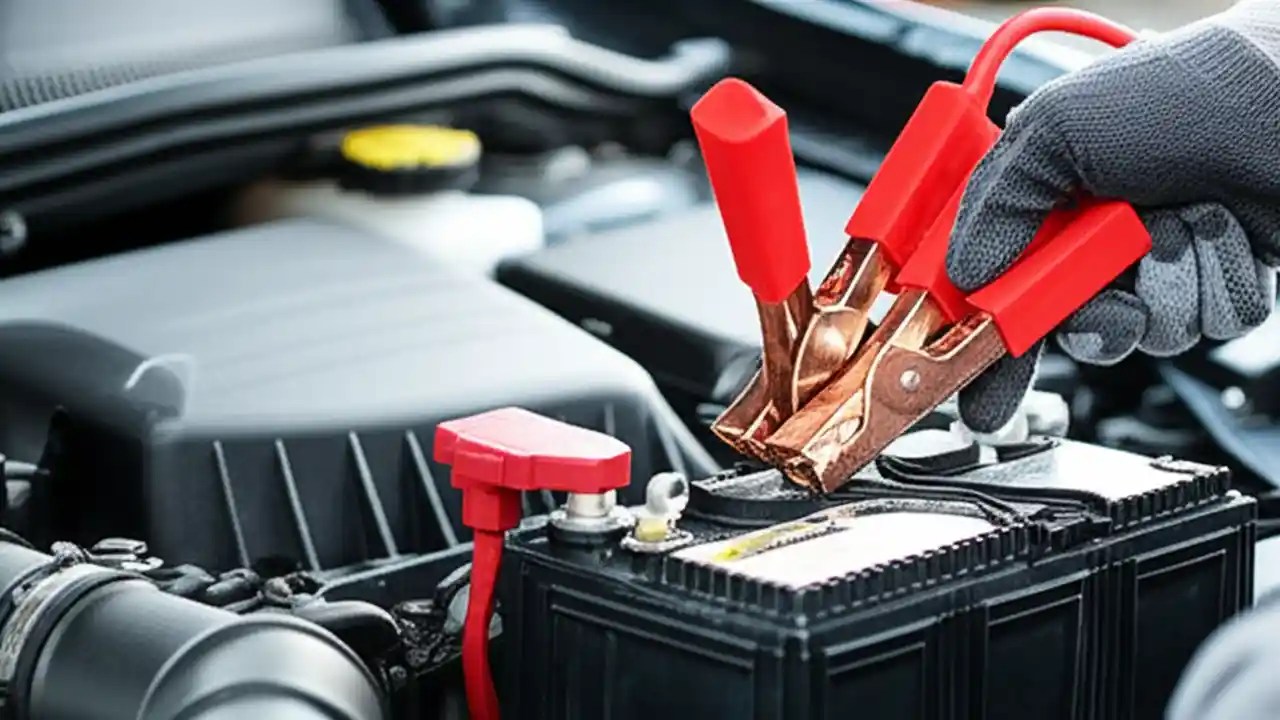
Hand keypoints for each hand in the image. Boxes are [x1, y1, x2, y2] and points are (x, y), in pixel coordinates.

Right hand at [946, 1, 1279, 431]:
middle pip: (1067, 324)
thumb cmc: (1181, 93)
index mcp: (1047, 199)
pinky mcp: (1218, 279)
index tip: (971, 371)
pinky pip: (1208, 325)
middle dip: (1093, 318)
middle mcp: (1100, 235)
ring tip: (1184, 223)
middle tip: (1110, 296)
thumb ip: (996, 203)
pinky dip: (1217, 285)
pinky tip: (1224, 233)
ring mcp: (1160, 261)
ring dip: (1168, 288)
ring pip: (1144, 332)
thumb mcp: (1056, 128)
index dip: (983, 334)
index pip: (996, 283)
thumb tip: (968, 274)